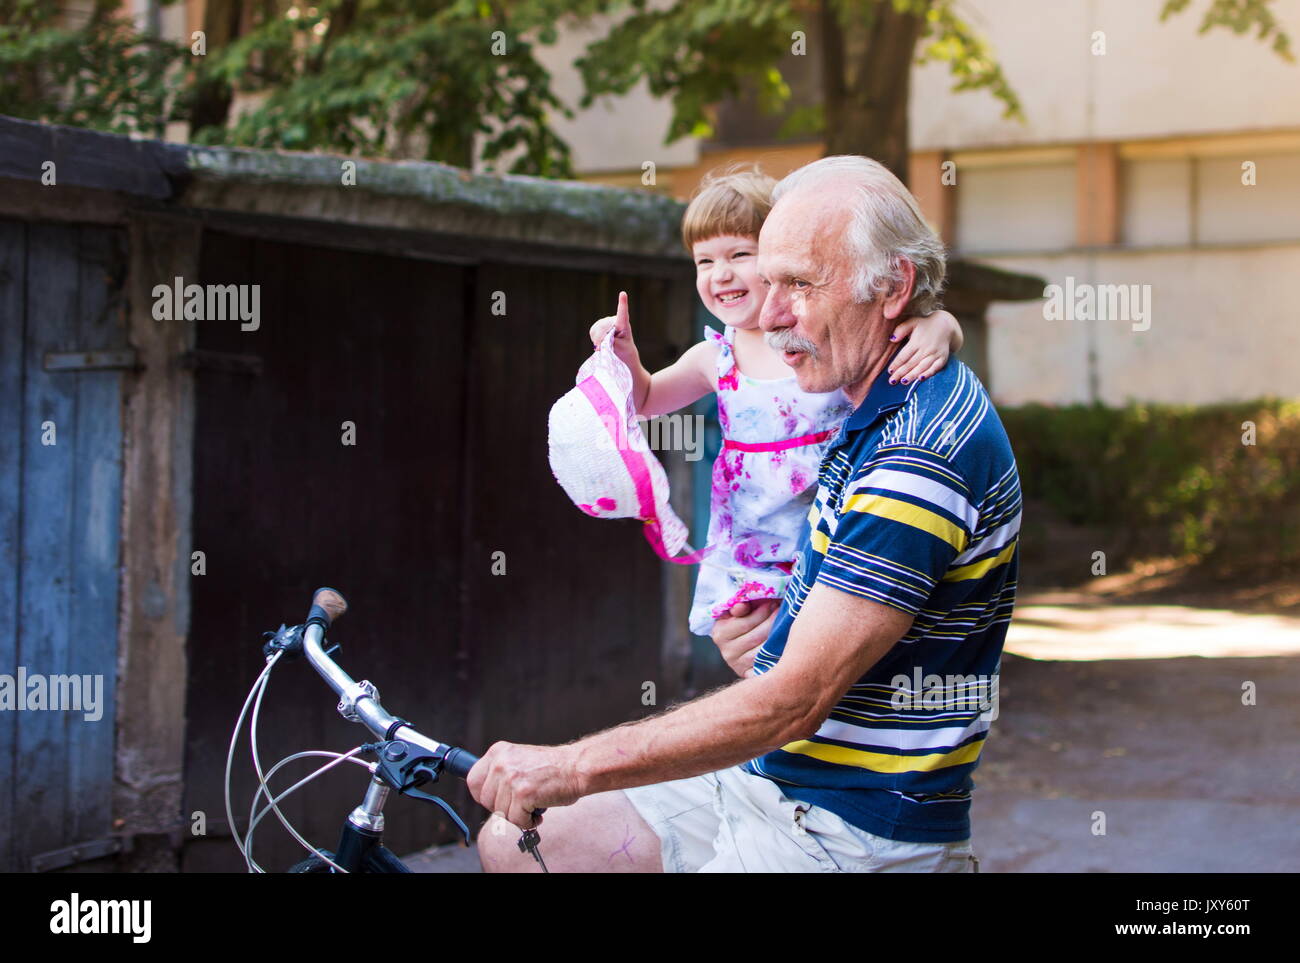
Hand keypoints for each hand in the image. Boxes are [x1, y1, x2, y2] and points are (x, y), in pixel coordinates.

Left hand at [467, 741, 582, 830]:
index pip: (473, 780)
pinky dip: (528, 822)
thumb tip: (484, 794)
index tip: (493, 800)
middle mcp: (501, 763)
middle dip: (502, 807)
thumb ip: (501, 772)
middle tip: (519, 804)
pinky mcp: (523, 794)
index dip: (482, 795)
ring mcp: (511, 778)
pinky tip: (537, 813)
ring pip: (500, 812)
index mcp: (498, 752)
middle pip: (485, 800)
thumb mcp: (519, 759)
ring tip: (532, 806)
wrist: (576, 767)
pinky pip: (516, 820)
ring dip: (517, 815)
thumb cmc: (552, 767)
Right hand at [588, 291, 640, 373]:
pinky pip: (593, 331)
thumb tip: (599, 338)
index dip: (622, 304)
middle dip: (601, 338)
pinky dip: (594, 338)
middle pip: (603, 326)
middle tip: (602, 348)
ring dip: (597, 339)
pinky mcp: (599, 325)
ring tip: (604, 345)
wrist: (622, 353)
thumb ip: (609, 341)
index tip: (623, 294)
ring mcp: (607, 321)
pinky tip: (600, 341)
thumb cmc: (624, 350)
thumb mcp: (619, 348)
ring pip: (597, 329)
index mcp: (624, 325)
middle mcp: (615, 320)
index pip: (623, 314)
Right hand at [711, 600, 778, 677]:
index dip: (762, 612)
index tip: (773, 603)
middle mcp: (727, 653)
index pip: (745, 623)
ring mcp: (739, 666)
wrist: (738, 646)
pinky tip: (784, 644)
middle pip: (757, 637)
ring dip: (777, 636)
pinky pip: (767, 665)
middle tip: (783, 612)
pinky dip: (777, 654)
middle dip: (772, 622)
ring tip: (785, 624)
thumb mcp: (733, 613)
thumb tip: (742, 606)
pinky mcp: (750, 675)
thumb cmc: (739, 623)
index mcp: (720, 634)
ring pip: (763, 651)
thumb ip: (738, 607)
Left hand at [887, 309, 961, 384]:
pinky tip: (921, 379)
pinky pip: (935, 368)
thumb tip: (892, 339)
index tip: (889, 371)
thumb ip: (901, 329)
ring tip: (903, 382)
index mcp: (917, 341)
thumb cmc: (925, 325)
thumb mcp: (912, 322)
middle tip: (892, 381)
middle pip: (911, 363)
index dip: (896, 364)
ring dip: (912, 375)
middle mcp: (926, 348)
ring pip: (922, 367)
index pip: (904, 355)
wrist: (946, 325)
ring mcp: (935, 354)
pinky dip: (928, 374)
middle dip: (901, 373)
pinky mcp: (943, 358)